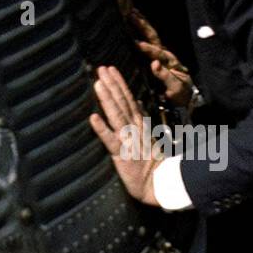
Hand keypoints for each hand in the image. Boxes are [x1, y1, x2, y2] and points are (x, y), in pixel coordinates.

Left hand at [89, 65, 160, 205]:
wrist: (160, 184)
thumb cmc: (152, 162)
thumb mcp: (149, 136)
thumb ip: (142, 119)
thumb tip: (138, 103)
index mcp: (139, 124)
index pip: (128, 99)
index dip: (119, 83)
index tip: (111, 68)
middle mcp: (134, 128)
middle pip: (122, 102)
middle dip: (112, 84)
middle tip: (101, 68)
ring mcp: (128, 140)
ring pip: (117, 115)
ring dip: (107, 98)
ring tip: (98, 83)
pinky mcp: (121, 154)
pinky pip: (110, 140)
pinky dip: (102, 128)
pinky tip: (93, 117)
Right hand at [130, 9, 194, 108]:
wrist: (186, 96)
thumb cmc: (180, 93)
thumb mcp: (175, 87)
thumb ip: (165, 76)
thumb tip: (153, 63)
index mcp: (170, 62)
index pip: (157, 53)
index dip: (147, 48)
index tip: (136, 43)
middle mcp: (166, 54)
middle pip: (153, 37)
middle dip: (142, 25)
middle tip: (130, 14)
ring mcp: (162, 54)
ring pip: (151, 35)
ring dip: (142, 23)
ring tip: (132, 12)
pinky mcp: (157, 56)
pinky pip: (149, 40)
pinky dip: (142, 30)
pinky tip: (135, 23)